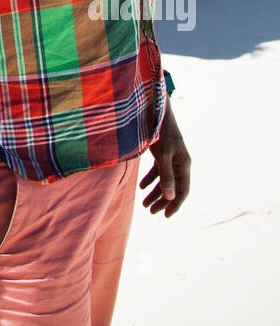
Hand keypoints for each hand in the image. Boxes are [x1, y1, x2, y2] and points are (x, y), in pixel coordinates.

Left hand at [140, 102, 190, 216]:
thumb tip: (170, 198)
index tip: (165, 216)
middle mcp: (180, 162)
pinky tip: (141, 186)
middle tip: (150, 212)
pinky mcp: (163, 151)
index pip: (182, 191)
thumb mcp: (163, 155)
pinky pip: (159, 170)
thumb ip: (166, 176)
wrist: (156, 110)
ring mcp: (171, 157)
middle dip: (162, 201)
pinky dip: (150, 179)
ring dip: (155, 192)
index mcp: (184, 164)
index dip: (175, 205)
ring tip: (144, 204)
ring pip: (164, 180)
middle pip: (173, 187)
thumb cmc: (160, 132)